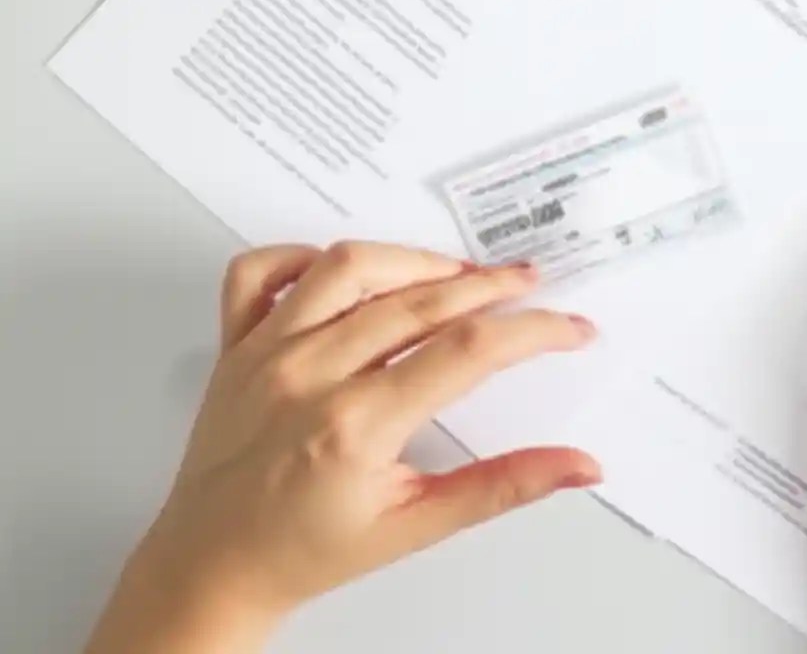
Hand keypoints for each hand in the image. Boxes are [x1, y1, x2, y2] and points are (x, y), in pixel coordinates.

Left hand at [85, 243, 601, 653]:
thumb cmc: (304, 552)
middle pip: (420, 301)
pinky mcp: (235, 345)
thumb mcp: (416, 526)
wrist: (214, 566)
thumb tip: (575, 466)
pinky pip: (260, 272)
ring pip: (347, 267)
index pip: (467, 352)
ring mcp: (266, 353)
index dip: (531, 331)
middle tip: (527, 285)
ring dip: (412, 260)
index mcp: (356, 426)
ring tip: (454, 273)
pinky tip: (345, 272)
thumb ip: (502, 487)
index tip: (567, 328)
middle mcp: (308, 376)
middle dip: (489, 286)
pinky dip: (304, 257)